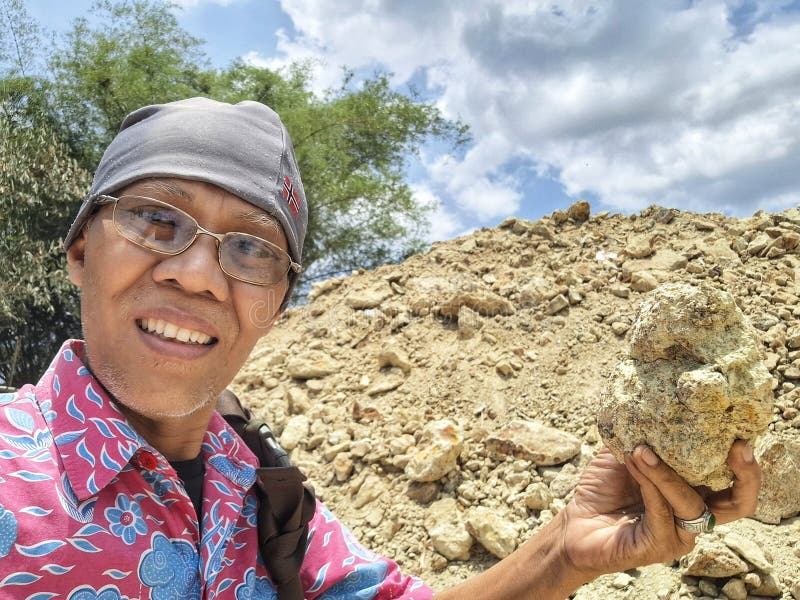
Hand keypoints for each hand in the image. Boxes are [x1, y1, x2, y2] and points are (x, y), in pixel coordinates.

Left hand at [559, 440, 760, 579]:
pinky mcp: (659, 545)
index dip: (745, 463)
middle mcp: (695, 515)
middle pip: (739, 503)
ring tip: (642, 449)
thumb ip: (645, 434)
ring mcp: (680, 534)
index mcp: (694, 491)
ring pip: (691, 502)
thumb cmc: (604, 488)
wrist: (576, 523)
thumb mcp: (627, 452)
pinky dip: (649, 484)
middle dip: (744, 476)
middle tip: (734, 447)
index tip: (740, 436)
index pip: (735, 482)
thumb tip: (654, 401)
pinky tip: (634, 462)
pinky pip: (662, 511)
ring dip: (667, 473)